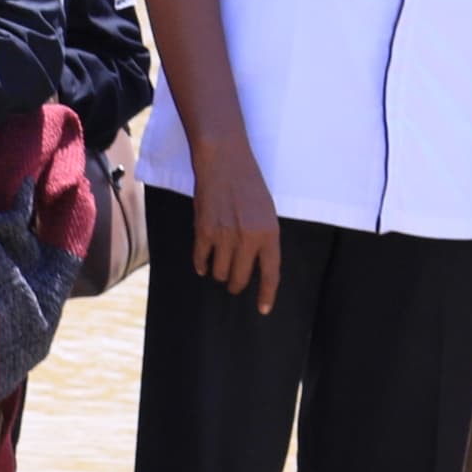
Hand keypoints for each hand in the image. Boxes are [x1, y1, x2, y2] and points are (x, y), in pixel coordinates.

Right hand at [187, 134, 283, 312]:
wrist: (224, 162)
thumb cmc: (248, 185)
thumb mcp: (266, 212)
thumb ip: (262, 238)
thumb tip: (254, 265)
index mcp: (269, 233)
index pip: (271, 273)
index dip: (266, 295)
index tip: (263, 309)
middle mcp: (248, 238)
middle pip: (240, 278)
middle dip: (235, 284)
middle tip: (233, 282)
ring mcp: (225, 236)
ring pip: (219, 272)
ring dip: (218, 272)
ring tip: (219, 264)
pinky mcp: (204, 231)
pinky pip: (201, 260)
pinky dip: (201, 265)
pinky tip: (203, 263)